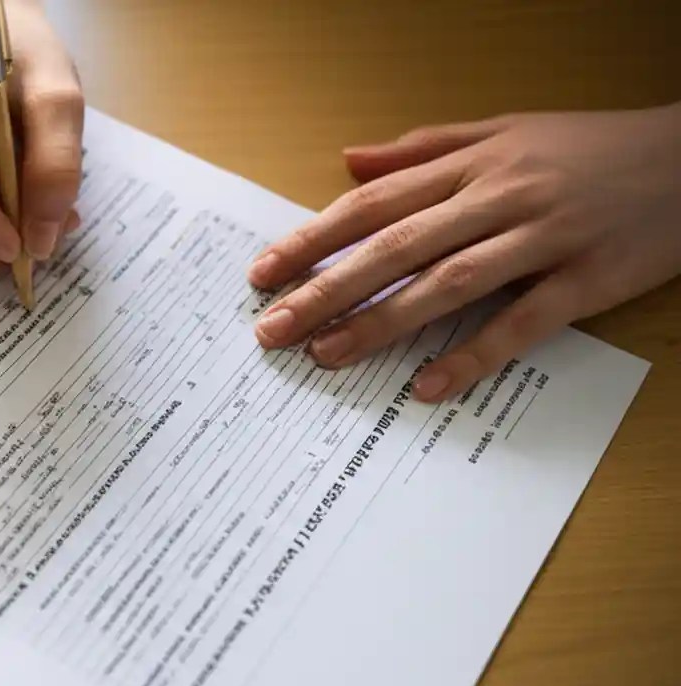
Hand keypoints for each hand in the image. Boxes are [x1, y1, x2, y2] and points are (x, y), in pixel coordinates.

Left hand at [249, 103, 680, 401]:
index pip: (373, 204)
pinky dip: (473, 354)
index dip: (313, 239)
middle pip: (395, 247)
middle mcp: (497, 197)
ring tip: (326, 354)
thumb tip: (349, 161)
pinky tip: (428, 385)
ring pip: (447, 284)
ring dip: (380, 322)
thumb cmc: (589, 148)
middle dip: (326, 288)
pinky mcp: (587, 279)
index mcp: (471, 164)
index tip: (264, 272)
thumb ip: (423, 148)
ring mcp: (543, 239)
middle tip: (273, 328)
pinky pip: (522, 322)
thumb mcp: (504, 130)